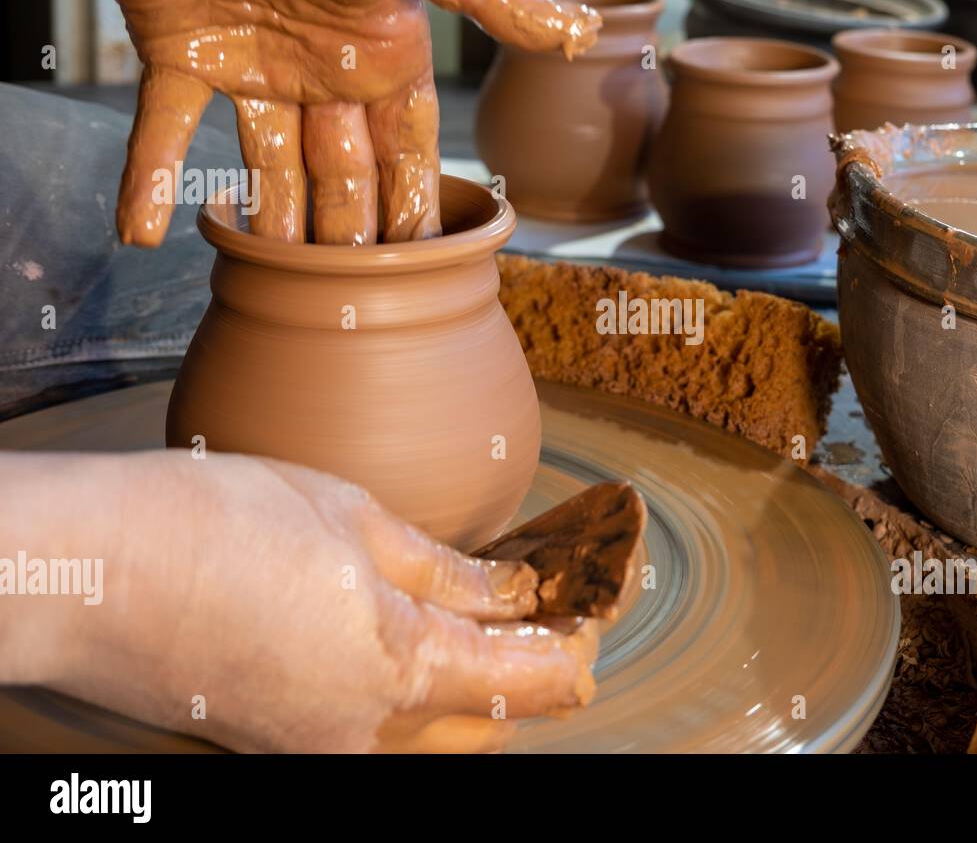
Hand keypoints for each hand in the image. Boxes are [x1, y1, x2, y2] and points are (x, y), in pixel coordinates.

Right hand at [0, 450, 597, 751]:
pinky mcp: (285, 740)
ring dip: (479, 682)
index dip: (583, 639)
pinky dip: (419, 690)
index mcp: (404, 669)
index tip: (599, 594)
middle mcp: (370, 734)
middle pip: (497, 720)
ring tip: (482, 607)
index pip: (540, 683)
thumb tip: (506, 593)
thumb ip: (444, 572)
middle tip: (546, 593)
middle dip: (537, 664)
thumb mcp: (353, 520)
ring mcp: (324, 746)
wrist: (86, 571)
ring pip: (443, 735)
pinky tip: (409, 628)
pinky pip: (383, 730)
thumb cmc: (211, 525)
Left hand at [65, 0, 600, 245]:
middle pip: (342, 173)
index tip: (427, 265)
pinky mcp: (179, 52)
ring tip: (278, 288)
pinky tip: (143, 235)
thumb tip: (578, 35)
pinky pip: (163, 129)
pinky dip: (150, 180)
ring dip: (271, 226)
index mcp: (381, 48)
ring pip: (266, 168)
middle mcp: (322, 68)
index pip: (408, 146)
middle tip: (355, 299)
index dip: (415, 202)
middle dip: (350, 234)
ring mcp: (251, 64)